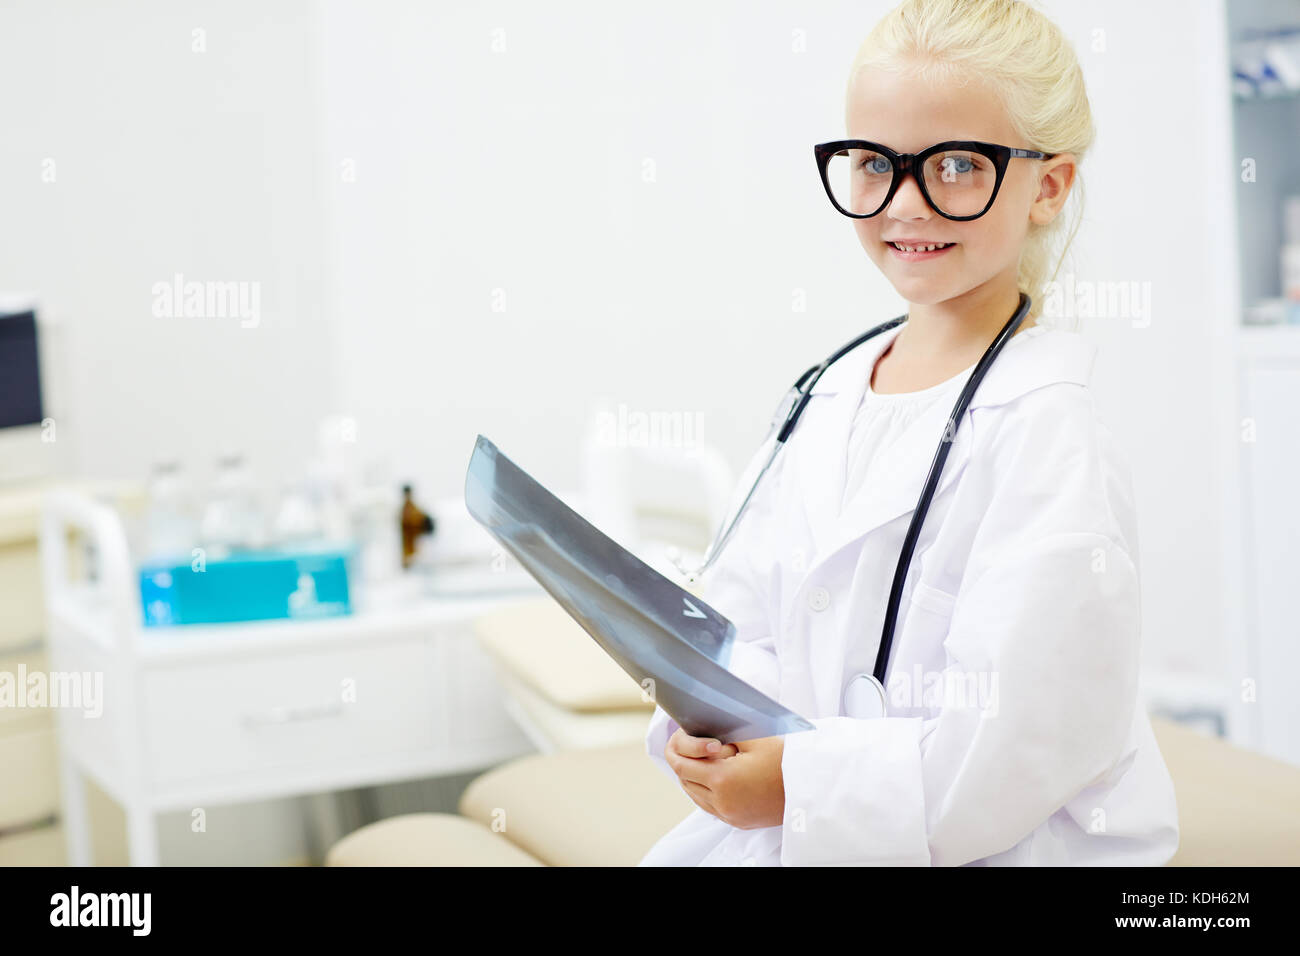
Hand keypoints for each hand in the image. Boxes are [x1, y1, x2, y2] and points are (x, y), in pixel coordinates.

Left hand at [664, 728, 785, 829]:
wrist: (811, 786)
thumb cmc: (785, 758)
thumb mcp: (752, 737)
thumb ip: (721, 732)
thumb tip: (700, 726)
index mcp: (722, 780)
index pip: (682, 767)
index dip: (677, 751)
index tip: (678, 738)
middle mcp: (723, 803)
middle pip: (686, 783)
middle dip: (684, 764)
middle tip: (691, 746)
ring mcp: (731, 816)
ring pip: (696, 798)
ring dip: (694, 779)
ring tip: (703, 760)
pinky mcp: (740, 822)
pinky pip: (711, 808)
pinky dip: (706, 793)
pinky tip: (715, 778)